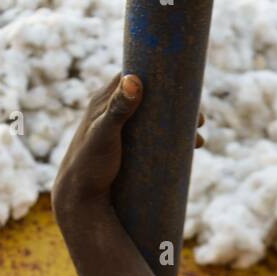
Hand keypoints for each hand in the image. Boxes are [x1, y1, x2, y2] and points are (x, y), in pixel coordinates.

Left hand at [51, 73, 203, 229]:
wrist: (76, 200)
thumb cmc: (88, 166)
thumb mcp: (104, 135)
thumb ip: (117, 109)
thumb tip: (134, 80)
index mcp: (103, 101)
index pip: (134, 74)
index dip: (159, 75)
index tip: (186, 81)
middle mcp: (111, 112)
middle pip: (150, 98)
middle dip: (177, 105)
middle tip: (200, 120)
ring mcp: (118, 132)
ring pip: (154, 120)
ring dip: (178, 126)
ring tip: (198, 141)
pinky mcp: (124, 151)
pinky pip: (151, 138)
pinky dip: (170, 140)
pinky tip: (186, 151)